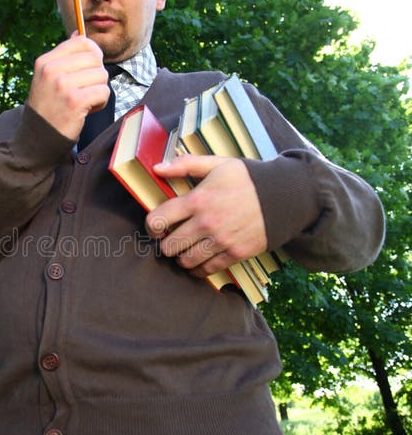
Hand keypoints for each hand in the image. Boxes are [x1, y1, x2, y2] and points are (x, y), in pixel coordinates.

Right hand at [27, 34, 109, 139]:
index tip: (87, 70)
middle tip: (85, 90)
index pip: (81, 42)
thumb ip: (64, 56)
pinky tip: (87, 110)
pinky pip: (103, 92)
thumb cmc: (49, 107)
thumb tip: (79, 33)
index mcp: (45, 61)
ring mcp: (63, 85)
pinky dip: (100, 103)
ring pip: (102, 75)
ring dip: (98, 90)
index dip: (92, 55)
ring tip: (84, 101)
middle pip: (95, 58)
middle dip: (96, 75)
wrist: (39, 138)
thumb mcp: (48, 77)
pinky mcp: (75, 101)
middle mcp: (52, 70)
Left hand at [145, 154, 267, 277]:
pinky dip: (198, 268)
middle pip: (168, 246)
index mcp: (198, 199)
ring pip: (185, 261)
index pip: (158, 220)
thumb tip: (157, 168)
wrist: (285, 197)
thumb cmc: (249, 178)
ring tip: (185, 249)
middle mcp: (206, 223)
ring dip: (181, 257)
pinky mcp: (235, 254)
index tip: (155, 227)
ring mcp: (221, 241)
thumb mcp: (218, 164)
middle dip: (166, 243)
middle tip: (172, 238)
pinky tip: (198, 261)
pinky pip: (207, 270)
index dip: (151, 226)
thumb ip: (186, 165)